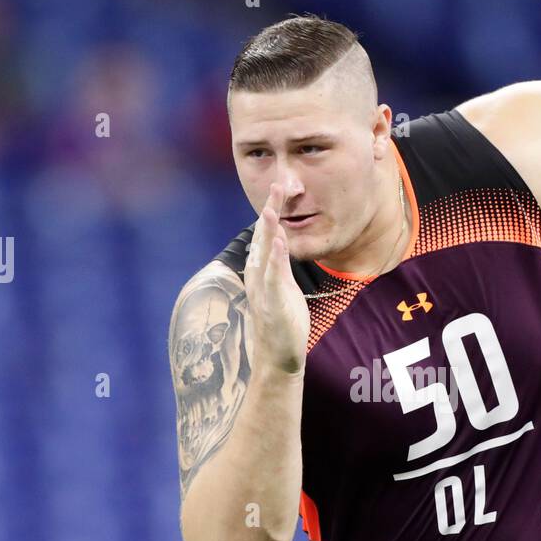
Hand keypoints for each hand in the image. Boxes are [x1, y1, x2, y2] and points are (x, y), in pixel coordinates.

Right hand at [243, 183, 310, 375]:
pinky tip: (279, 244)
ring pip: (264, 255)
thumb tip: (277, 235)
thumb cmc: (282, 320)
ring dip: (267, 231)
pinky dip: (275, 260)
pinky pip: (273, 279)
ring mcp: (264, 289)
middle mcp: (258, 275)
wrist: (278, 355)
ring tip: (270, 209)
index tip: (279, 186)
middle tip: (277, 185)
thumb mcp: (281, 284)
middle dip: (270, 211)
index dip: (272, 210)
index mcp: (261, 269)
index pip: (267, 234)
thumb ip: (278, 260)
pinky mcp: (273, 303)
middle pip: (264, 237)